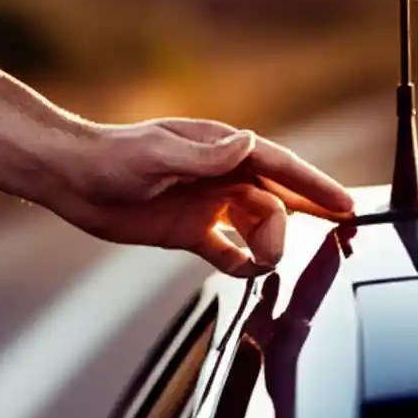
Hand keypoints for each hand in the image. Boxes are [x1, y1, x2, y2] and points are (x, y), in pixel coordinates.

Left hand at [45, 118, 354, 275]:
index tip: (345, 204)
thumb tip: (249, 144)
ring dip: (270, 246)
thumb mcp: (156, 153)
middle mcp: (221, 177)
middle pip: (276, 201)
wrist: (72, 179)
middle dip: (303, 219)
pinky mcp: (190, 231)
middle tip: (318, 242)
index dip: (315, 185)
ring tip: (268, 264)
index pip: (280, 167)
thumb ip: (204, 155)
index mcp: (221, 150)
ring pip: (258, 227)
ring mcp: (208, 204)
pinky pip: (229, 251)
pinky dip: (243, 263)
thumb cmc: (111, 157)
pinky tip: (250, 273)